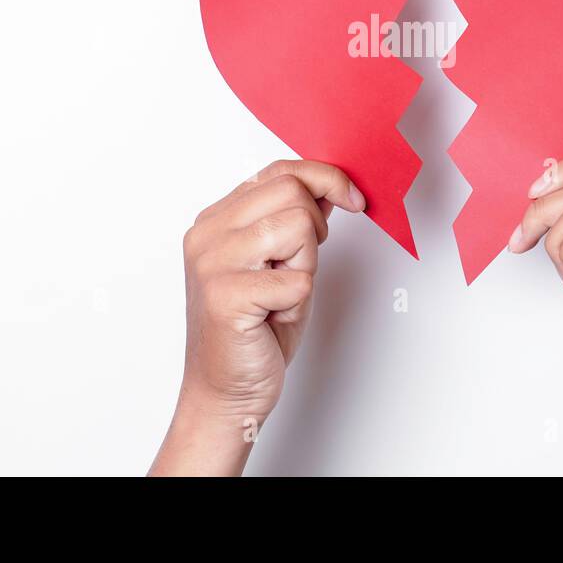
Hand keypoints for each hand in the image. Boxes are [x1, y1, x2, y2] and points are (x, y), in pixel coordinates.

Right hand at [149, 159, 364, 475]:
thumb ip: (295, 219)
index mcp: (216, 219)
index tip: (354, 198)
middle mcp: (208, 234)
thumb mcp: (280, 262)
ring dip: (305, 266)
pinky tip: (274, 317)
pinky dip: (298, 302)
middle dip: (315, 230)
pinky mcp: (226, 296)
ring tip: (282, 293)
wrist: (227, 392)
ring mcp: (212, 263)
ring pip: (297, 227)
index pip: (279, 171)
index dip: (325, 178)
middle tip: (299, 267)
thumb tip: (332, 186)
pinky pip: (298, 280)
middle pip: (292, 192)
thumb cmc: (255, 330)